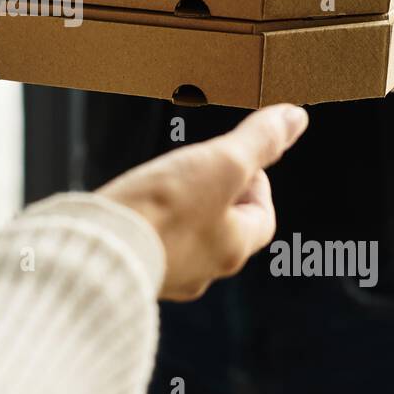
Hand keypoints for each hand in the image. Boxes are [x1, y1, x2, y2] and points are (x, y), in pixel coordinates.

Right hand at [97, 104, 307, 300]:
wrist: (97, 249)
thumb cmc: (162, 211)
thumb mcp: (221, 164)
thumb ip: (258, 141)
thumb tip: (295, 118)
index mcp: (232, 250)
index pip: (262, 218)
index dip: (257, 185)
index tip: (240, 162)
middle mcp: (203, 271)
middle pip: (225, 229)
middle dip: (217, 197)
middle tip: (201, 169)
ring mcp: (166, 276)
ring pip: (187, 240)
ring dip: (183, 213)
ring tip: (165, 186)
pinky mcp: (132, 272)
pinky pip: (152, 247)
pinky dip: (150, 227)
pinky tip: (134, 210)